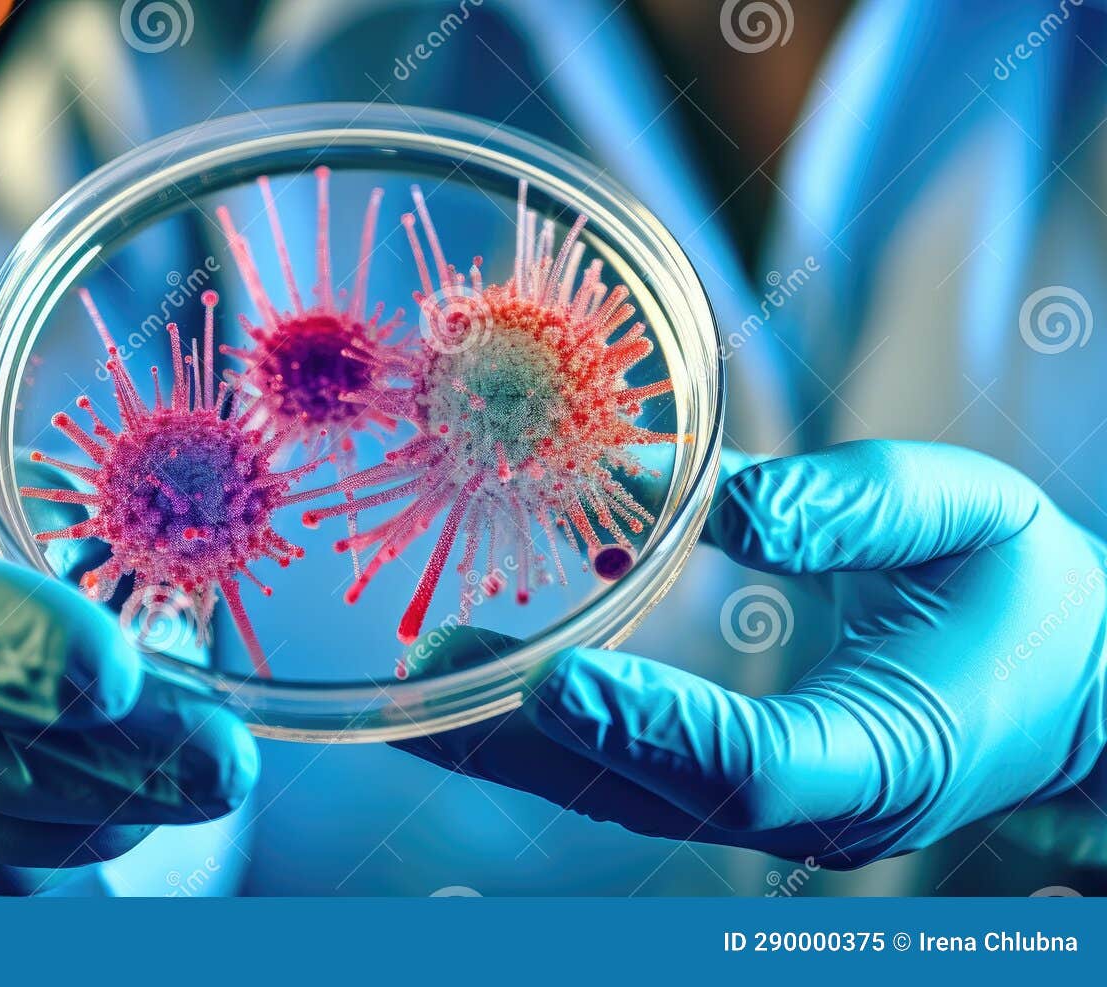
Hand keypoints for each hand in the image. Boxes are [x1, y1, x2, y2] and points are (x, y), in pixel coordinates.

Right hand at [0, 457, 257, 894]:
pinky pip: (0, 872)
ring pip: (0, 831)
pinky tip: (137, 799)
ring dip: (121, 810)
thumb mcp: (26, 493)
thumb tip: (188, 599)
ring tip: (205, 770)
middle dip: (124, 763)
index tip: (118, 676)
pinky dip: (83, 842)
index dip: (20, 651)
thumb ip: (91, 533)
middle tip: (227, 762)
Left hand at [395, 440, 1106, 867]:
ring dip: (511, 747)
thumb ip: (852, 506)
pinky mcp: (744, 790)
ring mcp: (775, 814)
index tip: (554, 675)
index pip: (751, 767)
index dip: (651, 728)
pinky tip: (470, 694)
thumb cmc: (1031, 596)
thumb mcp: (972, 517)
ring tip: (414, 686)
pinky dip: (547, 738)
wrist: (1076, 691)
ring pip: (622, 798)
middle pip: (651, 797)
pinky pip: (630, 777)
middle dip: (529, 743)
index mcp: (889, 754)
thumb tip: (711, 500)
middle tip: (422, 680)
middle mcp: (817, 809)